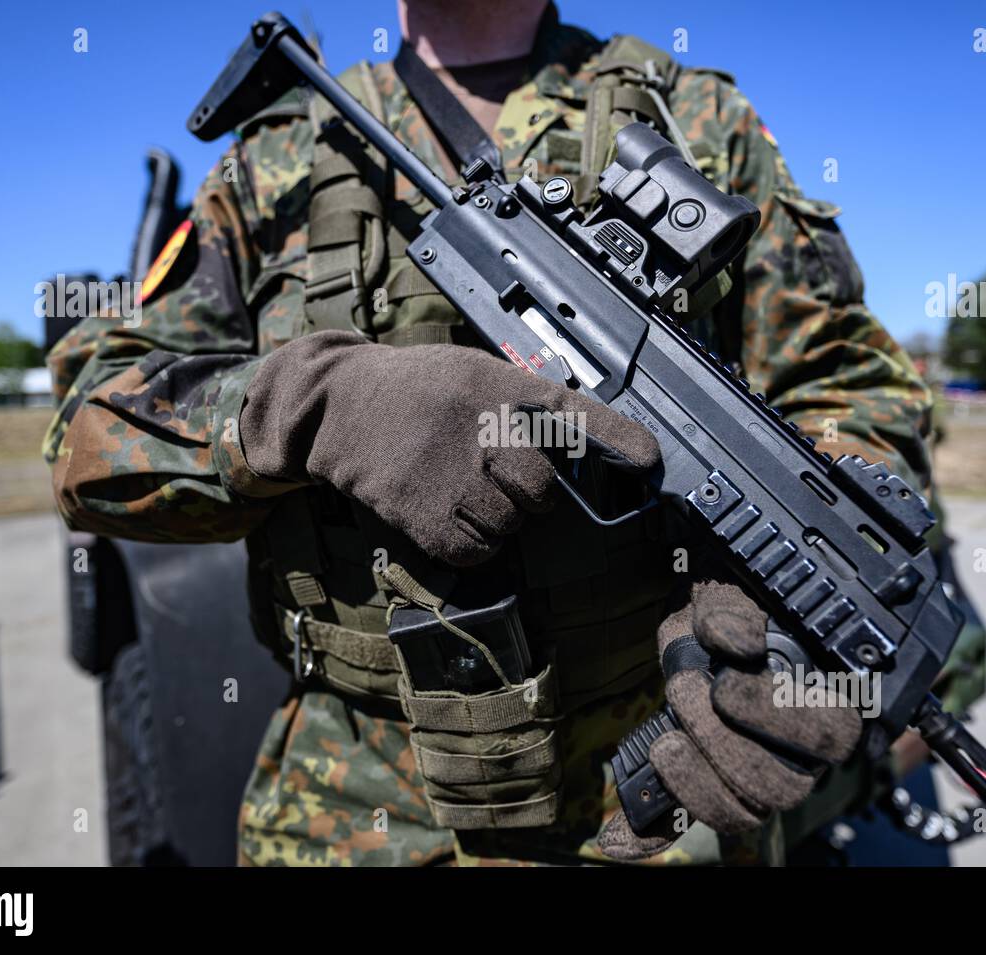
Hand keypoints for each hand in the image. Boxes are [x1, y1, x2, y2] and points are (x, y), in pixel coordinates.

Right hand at [238, 330, 659, 565]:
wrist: (336, 404)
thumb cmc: (415, 390)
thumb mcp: (470, 373)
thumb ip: (520, 403)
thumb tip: (575, 445)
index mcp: (495, 387)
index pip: (570, 411)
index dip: (615, 437)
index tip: (650, 460)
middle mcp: (476, 428)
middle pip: (541, 489)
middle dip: (530, 495)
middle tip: (500, 478)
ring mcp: (447, 472)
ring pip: (509, 524)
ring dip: (497, 520)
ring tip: (465, 492)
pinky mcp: (418, 511)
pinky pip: (474, 550)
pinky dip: (471, 544)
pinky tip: (450, 516)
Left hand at [599, 581, 862, 860]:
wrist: (700, 628)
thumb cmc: (723, 614)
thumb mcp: (725, 595)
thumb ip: (730, 610)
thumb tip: (733, 644)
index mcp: (822, 705)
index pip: (830, 734)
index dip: (777, 717)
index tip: (724, 685)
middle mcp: (799, 755)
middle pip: (782, 787)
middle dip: (724, 744)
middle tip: (684, 693)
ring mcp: (754, 780)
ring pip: (743, 813)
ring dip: (697, 782)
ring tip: (666, 742)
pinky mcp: (705, 791)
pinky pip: (684, 827)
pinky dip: (650, 834)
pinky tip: (616, 838)